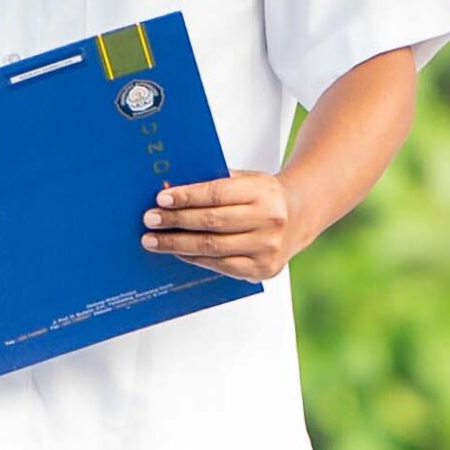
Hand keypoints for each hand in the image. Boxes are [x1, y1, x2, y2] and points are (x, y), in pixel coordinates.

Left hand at [141, 171, 306, 281]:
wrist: (298, 215)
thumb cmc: (263, 195)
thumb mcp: (244, 179)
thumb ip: (213, 183)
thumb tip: (170, 191)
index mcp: (262, 193)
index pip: (216, 194)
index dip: (186, 197)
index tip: (161, 199)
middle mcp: (268, 221)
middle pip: (212, 223)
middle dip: (176, 222)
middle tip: (150, 220)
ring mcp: (267, 248)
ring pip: (213, 248)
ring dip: (178, 245)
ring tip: (154, 240)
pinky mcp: (263, 269)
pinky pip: (221, 266)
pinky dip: (196, 259)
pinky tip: (179, 253)